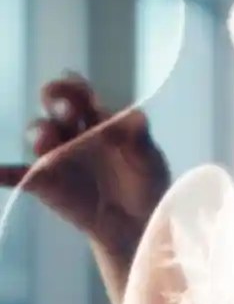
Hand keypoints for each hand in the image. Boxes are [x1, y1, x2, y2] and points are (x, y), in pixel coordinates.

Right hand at [0, 74, 171, 257]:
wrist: (137, 223)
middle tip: (65, 107)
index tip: (71, 81)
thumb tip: (135, 117)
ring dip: (41, 131)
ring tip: (48, 138)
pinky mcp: (44, 181)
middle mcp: (73, 131)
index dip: (74, 87)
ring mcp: (56, 155)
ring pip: (40, 134)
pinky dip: (5, 172)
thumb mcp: (149, 161)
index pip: (82, 95)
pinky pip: (20, 175)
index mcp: (99, 119)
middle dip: (57, 100)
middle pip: (57, 107)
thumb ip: (139, 140)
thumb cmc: (146, 184)